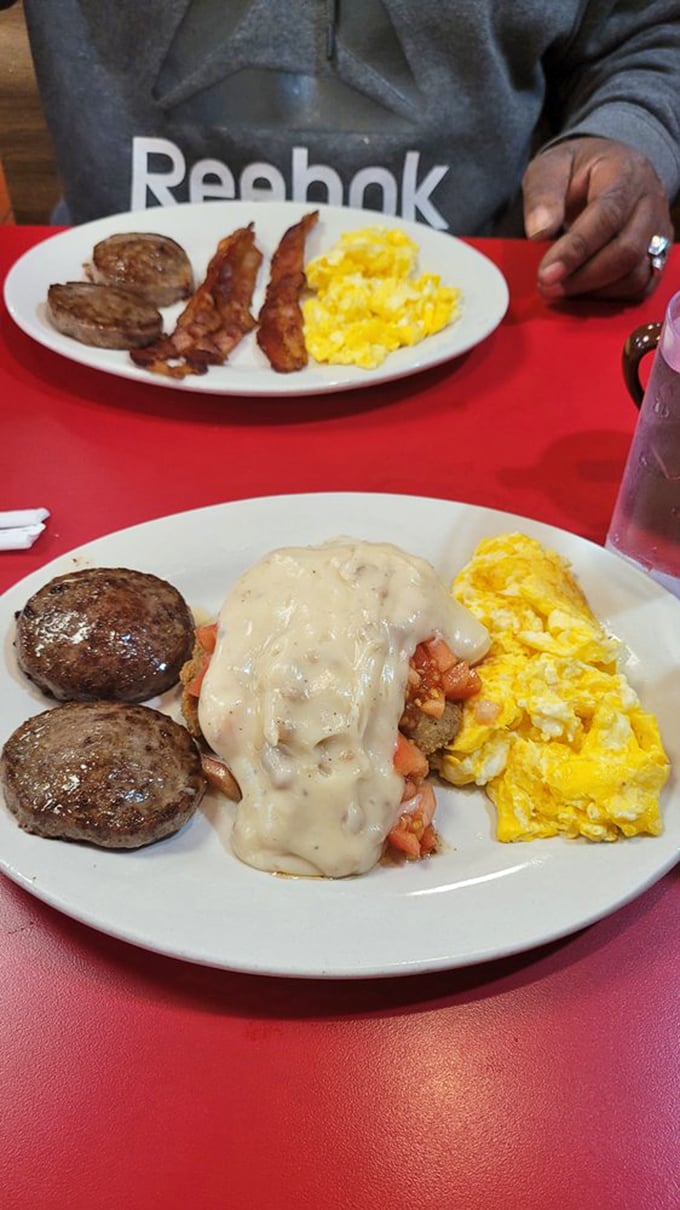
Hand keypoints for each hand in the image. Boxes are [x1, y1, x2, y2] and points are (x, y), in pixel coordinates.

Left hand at [522, 136, 673, 299]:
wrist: (608, 167)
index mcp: (625, 173)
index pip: (607, 216)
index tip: (546, 274)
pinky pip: (642, 286)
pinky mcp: (660, 254)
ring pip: (636, 274)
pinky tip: (584, 291)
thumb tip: (538, 231)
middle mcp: (650, 202)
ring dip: (595, 290)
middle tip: (547, 287)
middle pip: (626, 252)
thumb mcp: (551, 167)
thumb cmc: (577, 170)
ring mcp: (659, 230)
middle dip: (583, 277)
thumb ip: (542, 194)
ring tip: (561, 289)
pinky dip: (611, 296)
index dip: (576, 250)